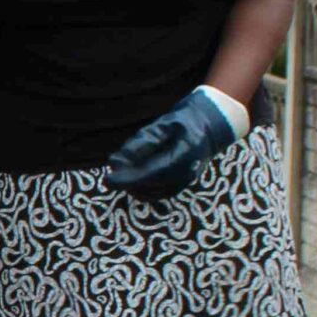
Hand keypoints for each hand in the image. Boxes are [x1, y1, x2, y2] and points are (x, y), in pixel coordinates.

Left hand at [103, 88, 247, 201]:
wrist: (207, 129)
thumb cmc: (183, 122)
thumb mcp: (163, 124)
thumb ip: (142, 142)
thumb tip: (118, 161)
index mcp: (183, 154)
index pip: (151, 173)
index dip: (128, 178)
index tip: (108, 180)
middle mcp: (186, 173)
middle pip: (149, 186)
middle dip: (126, 183)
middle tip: (109, 176)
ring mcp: (184, 182)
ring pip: (151, 193)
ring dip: (132, 187)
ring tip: (120, 175)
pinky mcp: (179, 187)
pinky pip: (156, 194)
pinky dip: (141, 189)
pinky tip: (130, 181)